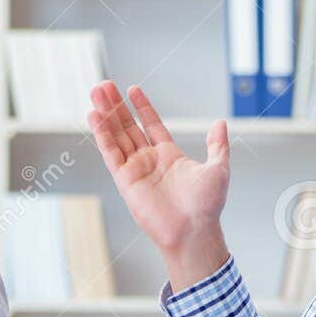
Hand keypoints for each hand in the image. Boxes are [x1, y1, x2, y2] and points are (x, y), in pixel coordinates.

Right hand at [87, 81, 230, 290]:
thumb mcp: (218, 169)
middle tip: (104, 85)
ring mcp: (135, 169)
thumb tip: (221, 123)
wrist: (193, 230)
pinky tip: (94, 116)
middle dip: (116, 106)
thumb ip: (217, 145)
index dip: (142, 107)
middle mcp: (149, 160)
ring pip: (116, 136)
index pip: (151, 124)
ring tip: (95, 93)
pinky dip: (101, 135)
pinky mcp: (125, 181)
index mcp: (169, 155)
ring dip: (105, 115)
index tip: (132, 89)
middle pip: (128, 127)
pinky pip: (110, 153)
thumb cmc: (207, 206)